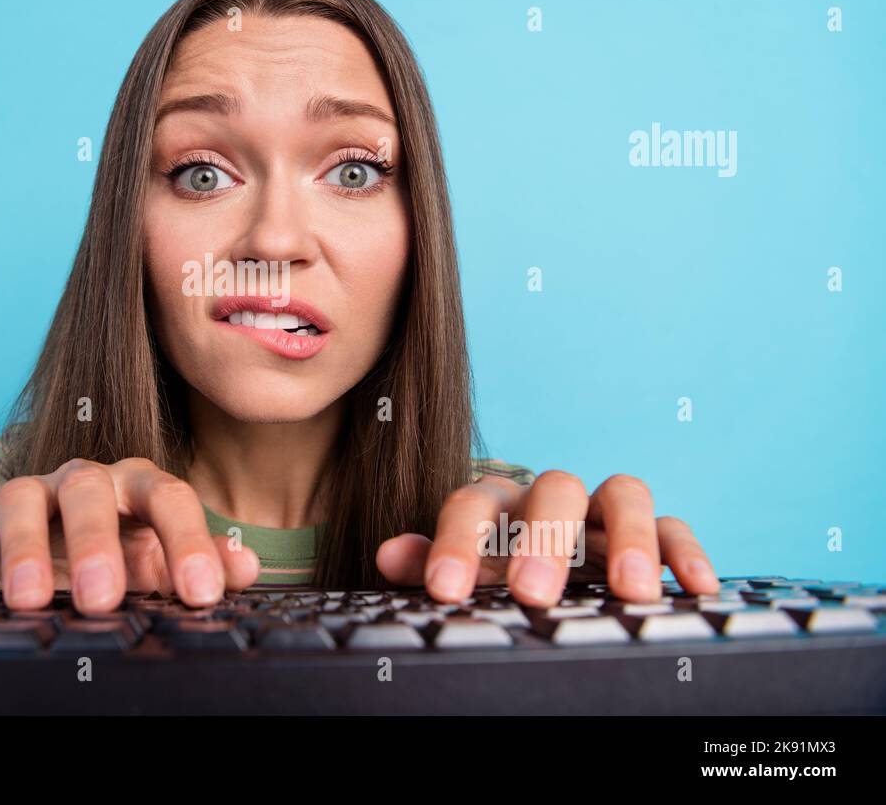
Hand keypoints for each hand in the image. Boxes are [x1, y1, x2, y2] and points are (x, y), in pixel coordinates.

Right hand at [0, 457, 260, 613]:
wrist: (71, 549)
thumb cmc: (129, 555)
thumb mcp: (168, 561)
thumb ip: (204, 562)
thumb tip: (245, 567)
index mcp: (140, 487)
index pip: (169, 498)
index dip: (187, 543)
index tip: (200, 592)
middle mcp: (85, 482)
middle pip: (89, 490)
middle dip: (95, 542)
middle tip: (103, 596)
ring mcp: (32, 496)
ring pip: (22, 498)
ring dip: (25, 547)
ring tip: (32, 600)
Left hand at [375, 470, 720, 605]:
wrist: (544, 568)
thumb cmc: (497, 569)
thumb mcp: (465, 571)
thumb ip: (427, 563)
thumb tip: (389, 555)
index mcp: (498, 504)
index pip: (472, 506)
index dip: (455, 544)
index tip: (445, 590)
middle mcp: (552, 500)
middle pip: (553, 489)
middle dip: (545, 540)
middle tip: (534, 593)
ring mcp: (604, 513)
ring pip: (624, 494)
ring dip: (631, 538)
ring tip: (632, 591)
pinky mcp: (649, 536)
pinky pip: (675, 527)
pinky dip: (686, 551)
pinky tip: (694, 587)